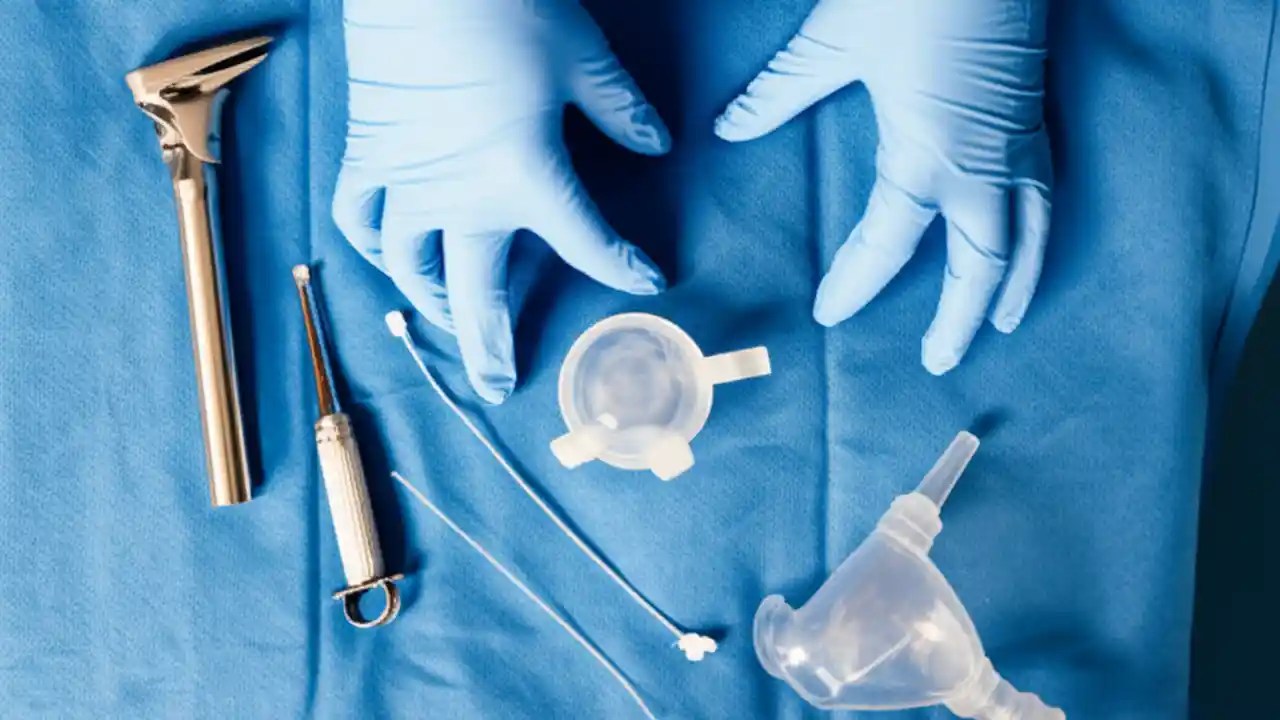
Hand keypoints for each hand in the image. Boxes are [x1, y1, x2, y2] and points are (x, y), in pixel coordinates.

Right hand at [334, 0, 669, 402]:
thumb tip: (658, 142)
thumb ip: (621, 111)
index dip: (622, 266)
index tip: (648, 280)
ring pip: (411, 268)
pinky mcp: (366, 156)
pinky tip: (390, 254)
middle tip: (495, 387)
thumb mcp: (582, 58)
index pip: (586, 242)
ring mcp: (406, 183)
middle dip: (491, 346)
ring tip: (448, 323)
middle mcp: (461, 198)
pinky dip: (374, 244)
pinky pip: (360, 219)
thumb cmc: (506, 9)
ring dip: (432, 303)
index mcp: (525, 179)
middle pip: (477, 294)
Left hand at [716, 0, 1051, 374]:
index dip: (856, 283)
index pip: (887, 245)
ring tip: (1001, 326)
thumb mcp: (833, 41)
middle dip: (958, 320)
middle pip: (978, 267)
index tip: (830, 313)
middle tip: (937, 362)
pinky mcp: (1038, 119)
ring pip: (1028, 239)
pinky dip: (1039, 234)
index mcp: (928, 157)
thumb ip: (779, 94)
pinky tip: (1028, 241)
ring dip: (1013, 288)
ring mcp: (1018, 145)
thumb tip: (728, 127)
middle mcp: (982, 167)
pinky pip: (1048, 196)